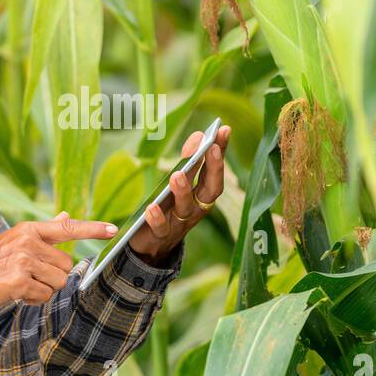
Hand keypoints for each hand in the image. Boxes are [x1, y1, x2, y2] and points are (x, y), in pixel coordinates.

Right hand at [0, 215, 117, 327]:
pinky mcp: (19, 281)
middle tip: (29, 277)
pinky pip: (44, 295)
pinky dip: (32, 299)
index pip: (67, 227)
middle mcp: (27, 241)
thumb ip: (44, 232)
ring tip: (20, 285)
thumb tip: (66, 216)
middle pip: (66, 265)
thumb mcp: (16, 241)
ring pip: (58, 282)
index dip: (92, 229)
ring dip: (43, 289)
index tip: (114, 229)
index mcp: (28, 229)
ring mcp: (23, 261)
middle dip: (53, 276)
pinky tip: (15, 294)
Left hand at [129, 125, 230, 264]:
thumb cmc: (169, 208)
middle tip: (211, 148)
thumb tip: (199, 135)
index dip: (221, 151)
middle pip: (210, 190)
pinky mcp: (160, 235)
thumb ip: (189, 161)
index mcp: (202, 194)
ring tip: (176, 175)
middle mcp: (196, 208)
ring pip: (186, 208)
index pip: (215, 170)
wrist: (152, 245)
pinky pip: (161, 228)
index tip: (223, 130)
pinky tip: (151, 207)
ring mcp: (180, 223)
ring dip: (183, 191)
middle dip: (213, 169)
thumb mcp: (179, 183)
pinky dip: (157, 218)